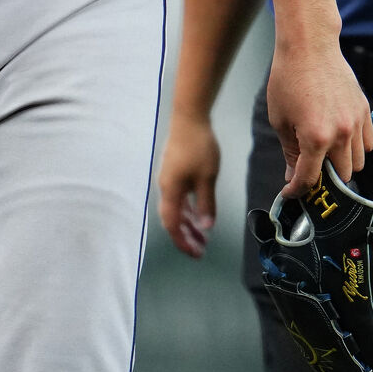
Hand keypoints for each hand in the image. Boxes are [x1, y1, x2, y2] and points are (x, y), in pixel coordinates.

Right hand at [157, 110, 222, 258]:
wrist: (189, 118)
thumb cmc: (198, 147)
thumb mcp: (207, 178)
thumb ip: (206, 203)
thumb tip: (205, 227)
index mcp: (171, 192)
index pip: (173, 225)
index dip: (183, 242)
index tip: (196, 253)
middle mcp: (165, 188)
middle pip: (172, 219)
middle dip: (186, 236)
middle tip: (200, 249)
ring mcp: (168, 179)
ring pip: (176, 209)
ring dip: (188, 223)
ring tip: (202, 235)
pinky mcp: (174, 171)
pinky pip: (179, 198)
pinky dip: (188, 209)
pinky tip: (198, 212)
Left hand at [266, 38, 372, 196]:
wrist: (310, 46)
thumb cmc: (288, 78)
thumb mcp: (280, 119)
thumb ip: (290, 151)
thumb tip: (293, 174)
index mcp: (316, 138)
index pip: (310, 179)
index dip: (298, 190)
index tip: (291, 192)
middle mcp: (341, 133)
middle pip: (341, 176)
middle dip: (324, 179)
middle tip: (310, 170)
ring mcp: (356, 122)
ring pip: (359, 162)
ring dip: (343, 165)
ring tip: (327, 154)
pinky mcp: (364, 110)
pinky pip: (369, 142)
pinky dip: (358, 148)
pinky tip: (342, 139)